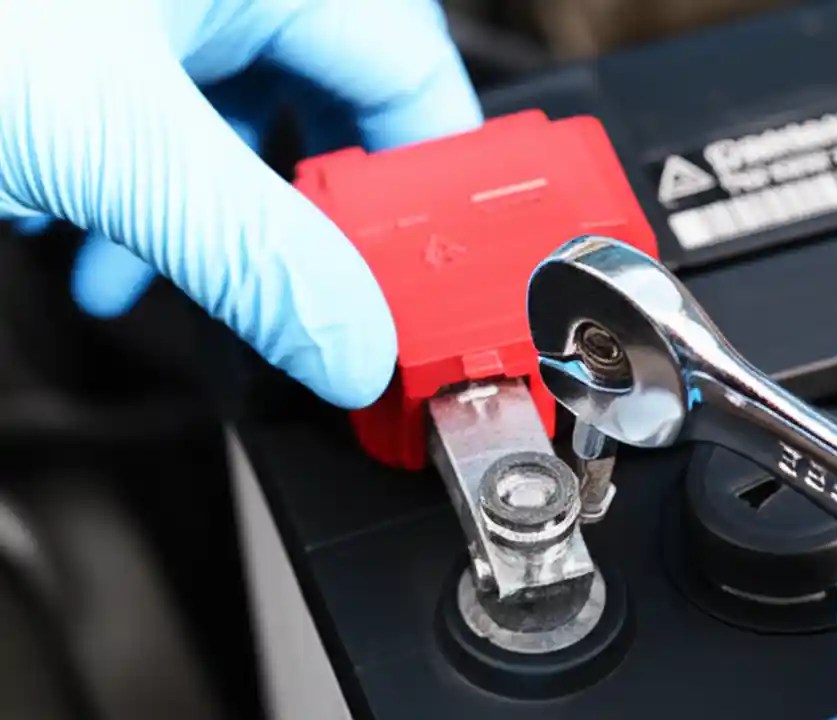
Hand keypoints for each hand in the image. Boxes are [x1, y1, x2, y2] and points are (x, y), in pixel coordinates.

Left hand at [0, 1, 481, 407]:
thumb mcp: (121, 146)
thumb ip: (249, 256)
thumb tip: (351, 349)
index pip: (414, 78)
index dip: (436, 188)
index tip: (436, 280)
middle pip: (334, 120)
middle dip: (314, 227)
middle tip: (327, 300)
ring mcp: (160, 16)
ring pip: (240, 141)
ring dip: (216, 235)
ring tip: (180, 291)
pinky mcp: (97, 53)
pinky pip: (163, 142)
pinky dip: (144, 212)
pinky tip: (102, 258)